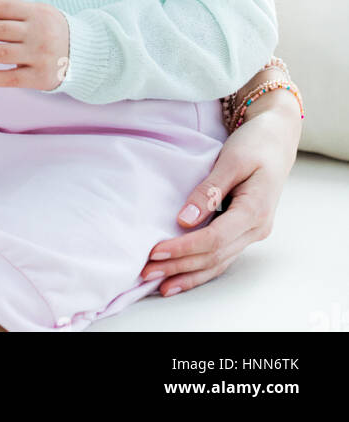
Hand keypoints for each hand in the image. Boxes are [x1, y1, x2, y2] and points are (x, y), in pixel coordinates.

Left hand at [0, 0, 69, 88]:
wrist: (85, 53)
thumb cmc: (51, 31)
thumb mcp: (38, 14)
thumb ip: (11, 15)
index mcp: (36, 12)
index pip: (1, 8)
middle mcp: (38, 32)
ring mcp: (40, 55)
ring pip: (0, 53)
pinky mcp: (40, 77)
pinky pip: (10, 78)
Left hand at [138, 103, 301, 295]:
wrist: (277, 139)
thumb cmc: (255, 144)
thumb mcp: (232, 160)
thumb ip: (209, 190)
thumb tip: (185, 220)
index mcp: (255, 211)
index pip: (214, 239)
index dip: (184, 247)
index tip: (156, 252)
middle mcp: (257, 229)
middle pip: (214, 256)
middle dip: (180, 266)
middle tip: (147, 273)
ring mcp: (252, 232)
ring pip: (218, 262)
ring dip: (189, 274)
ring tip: (160, 285)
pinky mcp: (244, 230)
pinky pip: (222, 255)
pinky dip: (201, 267)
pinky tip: (182, 276)